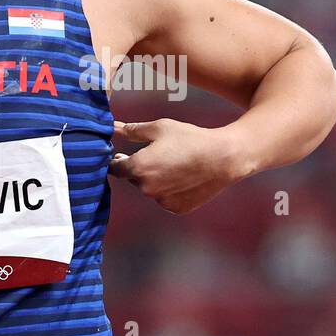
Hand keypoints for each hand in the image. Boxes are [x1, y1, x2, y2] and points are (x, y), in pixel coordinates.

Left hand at [109, 118, 249, 214]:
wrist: (222, 158)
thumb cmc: (190, 139)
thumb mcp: (160, 127)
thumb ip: (132, 130)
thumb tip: (113, 127)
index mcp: (138, 167)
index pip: (114, 168)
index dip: (116, 160)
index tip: (120, 155)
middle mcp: (146, 188)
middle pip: (133, 178)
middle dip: (139, 168)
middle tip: (156, 155)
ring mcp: (161, 201)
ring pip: (150, 189)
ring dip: (154, 180)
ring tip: (174, 164)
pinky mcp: (175, 208)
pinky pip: (165, 198)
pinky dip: (169, 190)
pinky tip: (183, 177)